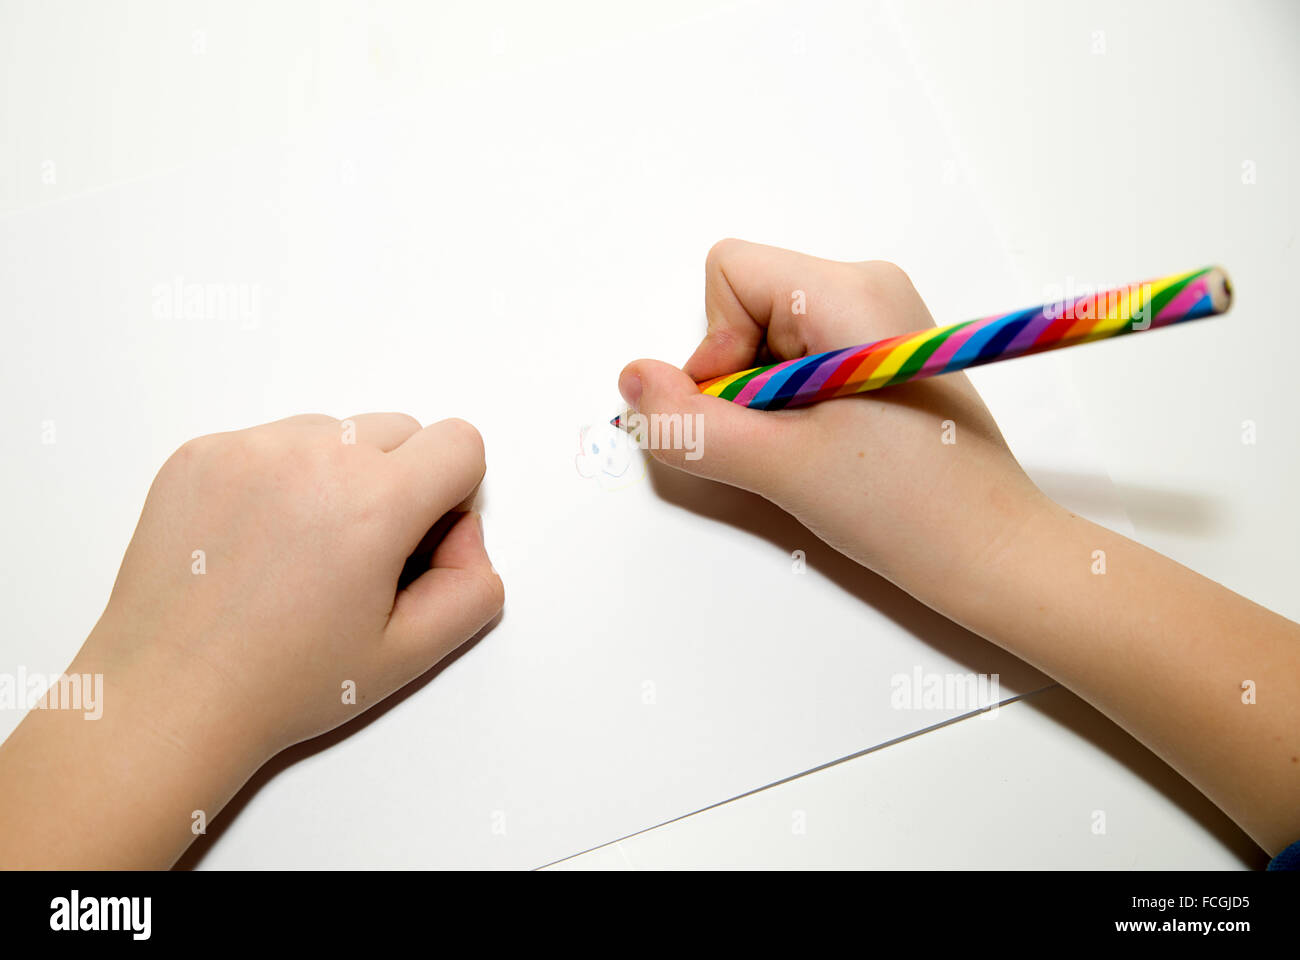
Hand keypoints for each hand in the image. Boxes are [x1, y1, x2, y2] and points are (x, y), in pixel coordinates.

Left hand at [96, 412, 503, 757]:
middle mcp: (314, 455)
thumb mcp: (409, 655)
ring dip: (338, 477)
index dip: (454, 497)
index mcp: (375, 502)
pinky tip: (257, 545)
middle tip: (362, 559)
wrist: (168, 698)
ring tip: (301, 554)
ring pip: (336, 432)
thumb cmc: (283, 683)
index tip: (417, 544)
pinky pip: (272, 441)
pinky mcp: (201, 453)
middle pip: (402, 430)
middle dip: (401, 484)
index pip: (460, 444)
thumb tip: (467, 539)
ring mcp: (249, 448)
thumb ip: (472, 590)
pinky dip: (280, 480)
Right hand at [619, 239, 1048, 607]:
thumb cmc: (908, 507)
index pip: (728, 272)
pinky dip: (791, 405)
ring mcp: (878, 320)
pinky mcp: (881, 355)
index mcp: (847, 290)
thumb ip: (692, 424)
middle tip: (791, 440)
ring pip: (767, 339)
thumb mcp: (781, 468)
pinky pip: (799, 360)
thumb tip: (632, 383)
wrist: (991, 554)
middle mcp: (866, 286)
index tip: (754, 411)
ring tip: (817, 450)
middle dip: (741, 378)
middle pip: (745, 306)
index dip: (715, 347)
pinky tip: (831, 448)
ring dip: (767, 400)